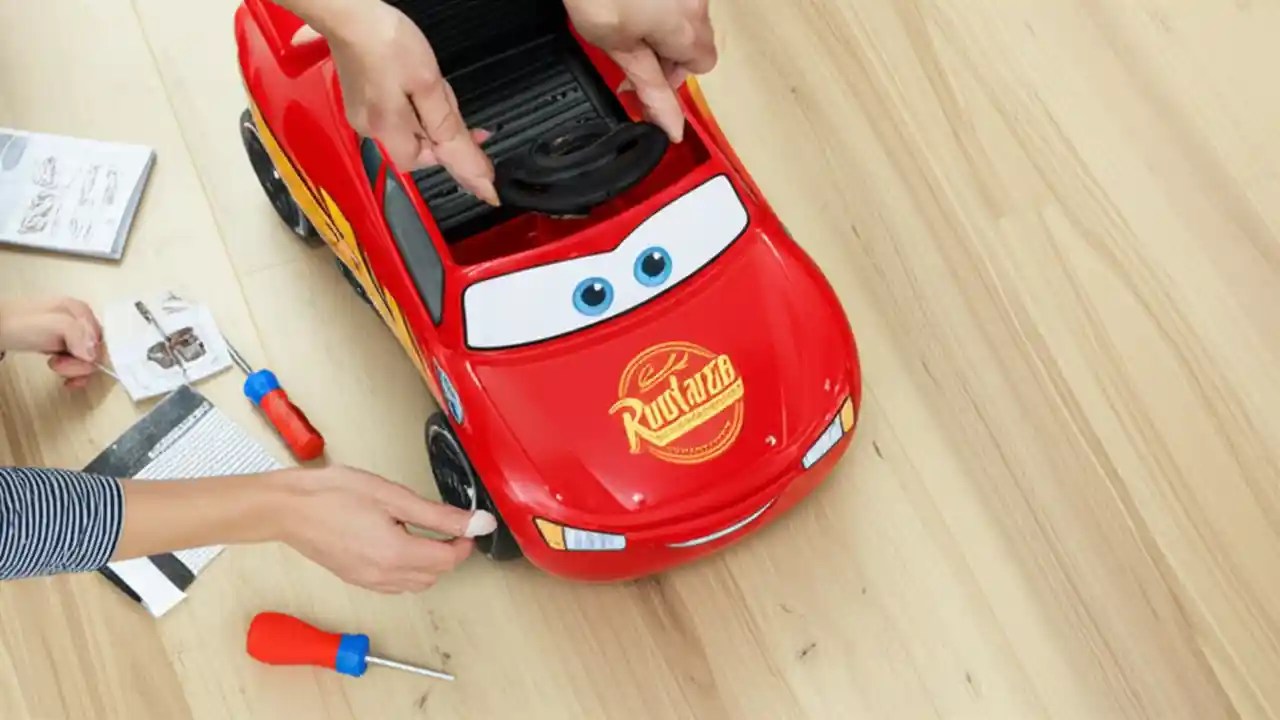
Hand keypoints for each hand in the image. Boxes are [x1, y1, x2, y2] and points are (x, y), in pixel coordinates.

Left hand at [0, 296, 102, 387]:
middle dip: (78, 365)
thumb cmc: (19, 324)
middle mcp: (82, 323)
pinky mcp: (66, 345)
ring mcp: (74, 335)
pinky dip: (74, 373)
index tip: (65, 361)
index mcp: (83, 314)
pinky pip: (81, 362)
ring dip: (74, 369)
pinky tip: (63, 374)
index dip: (88, 359)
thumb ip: (75, 334)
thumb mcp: (50, 324)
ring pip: (89, 360)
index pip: (103, 343)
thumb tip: (94, 354)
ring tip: (54, 364)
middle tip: (56, 363)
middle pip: (97, 353)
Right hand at [276, 466, 496, 592]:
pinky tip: (399, 544)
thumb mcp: (393, 496)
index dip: (464, 542)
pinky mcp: (357, 579)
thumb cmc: (334, 494)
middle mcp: (384, 576)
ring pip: (416, 584)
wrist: (289, 508)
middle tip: (447, 525)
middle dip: (448, 553)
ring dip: (429, 564)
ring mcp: (369, 581)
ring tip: (422, 532)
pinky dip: (408, 570)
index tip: (466, 524)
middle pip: (435, 575)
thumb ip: (438, 515)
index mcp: (397, 554)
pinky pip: (395, 584)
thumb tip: (475, 523)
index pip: (448, 560)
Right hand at [306, 2, 497, 203]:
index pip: (432, 163)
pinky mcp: (360, 100)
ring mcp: (363, 115)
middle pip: (420, 148)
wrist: (347, 14)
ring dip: (431, 122)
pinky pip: (396, 117)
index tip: (488, 184)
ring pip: (409, 131)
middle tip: (476, 129)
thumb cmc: (388, 43)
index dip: (461, 168)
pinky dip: (415, 110)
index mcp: (389, 131)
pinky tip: (419, 90)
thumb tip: (472, 171)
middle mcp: (372, 131)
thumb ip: (449, 129)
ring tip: (440, 94)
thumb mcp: (429, 86)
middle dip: (446, 137)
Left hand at [564, 0, 716, 142]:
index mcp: (687, 29)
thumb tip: (674, 129)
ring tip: (622, 14)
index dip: (671, 75)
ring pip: (683, 10)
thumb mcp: (617, 47)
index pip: (700, 66)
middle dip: (665, 46)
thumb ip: (650, 87)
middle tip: (628, 45)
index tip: (640, 74)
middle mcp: (697, 0)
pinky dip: (655, 0)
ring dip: (659, 21)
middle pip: (694, 36)